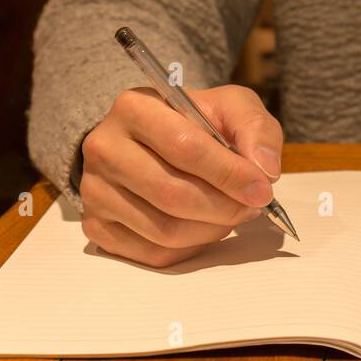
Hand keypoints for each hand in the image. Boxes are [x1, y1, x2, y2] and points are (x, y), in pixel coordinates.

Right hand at [79, 84, 282, 266]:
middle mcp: (104, 147)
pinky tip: (205, 227)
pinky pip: (153, 253)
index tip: (263, 188)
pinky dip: (191, 247)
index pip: (185, 147)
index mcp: (134, 108)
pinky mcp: (97, 226)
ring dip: (212, 229)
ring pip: (165, 230)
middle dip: (225, 207)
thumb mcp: (230, 107)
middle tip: (252, 207)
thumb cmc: (195, 124)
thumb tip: (265, 170)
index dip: (230, 174)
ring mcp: (94, 190)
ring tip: (232, 214)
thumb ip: (255, 129)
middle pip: (173, 194)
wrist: (151, 141)